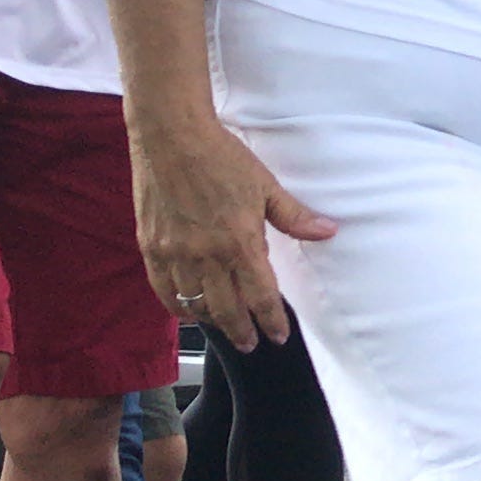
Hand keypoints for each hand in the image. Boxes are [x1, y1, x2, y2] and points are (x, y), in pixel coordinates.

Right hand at [132, 117, 338, 347]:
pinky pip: (163, 291)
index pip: (260, 296)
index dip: (271, 320)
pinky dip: (178, 306)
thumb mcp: (265, 185)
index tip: (278, 336)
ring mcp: (175, 254)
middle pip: (227, 310)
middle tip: (251, 344)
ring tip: (224, 327)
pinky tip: (189, 309)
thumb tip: (328, 231)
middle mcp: (206, 255)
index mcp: (239, 242)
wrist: (171, 137)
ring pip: (194, 305)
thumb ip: (294, 216)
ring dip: (212, 321)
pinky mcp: (151, 248)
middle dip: (242, 331)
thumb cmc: (221, 157)